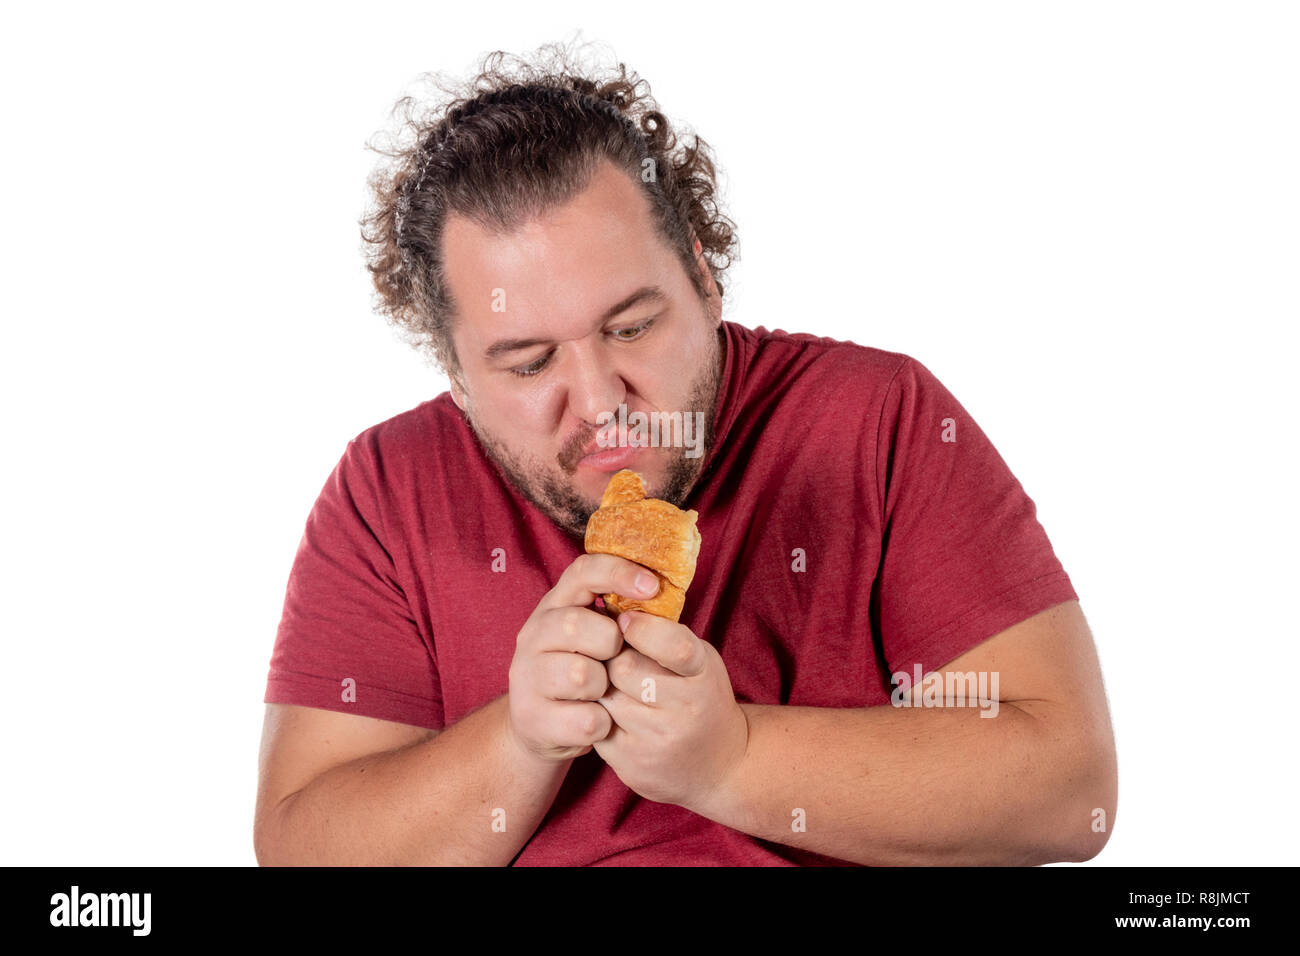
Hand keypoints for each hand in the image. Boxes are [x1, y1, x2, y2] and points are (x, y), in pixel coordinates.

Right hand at [506, 553, 661, 761]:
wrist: (541, 727)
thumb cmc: (583, 670)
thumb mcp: (595, 635)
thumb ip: (618, 613)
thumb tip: (661, 592)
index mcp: (554, 605)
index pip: (583, 571)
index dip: (618, 573)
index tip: (652, 587)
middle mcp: (533, 635)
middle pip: (576, 624)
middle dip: (609, 643)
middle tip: (612, 657)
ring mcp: (526, 677)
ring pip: (582, 675)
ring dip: (604, 688)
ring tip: (600, 692)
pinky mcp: (532, 718)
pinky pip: (587, 719)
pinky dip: (602, 723)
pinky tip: (595, 718)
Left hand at [593, 611, 748, 811]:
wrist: (720, 766)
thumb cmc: (703, 698)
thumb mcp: (700, 661)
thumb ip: (667, 634)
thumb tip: (617, 602)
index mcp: (703, 675)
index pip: (673, 646)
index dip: (642, 628)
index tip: (624, 618)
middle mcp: (685, 710)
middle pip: (625, 668)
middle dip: (613, 656)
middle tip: (613, 653)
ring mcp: (657, 741)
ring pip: (605, 696)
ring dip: (602, 684)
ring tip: (613, 682)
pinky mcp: (631, 764)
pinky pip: (597, 724)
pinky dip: (598, 712)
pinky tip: (612, 710)